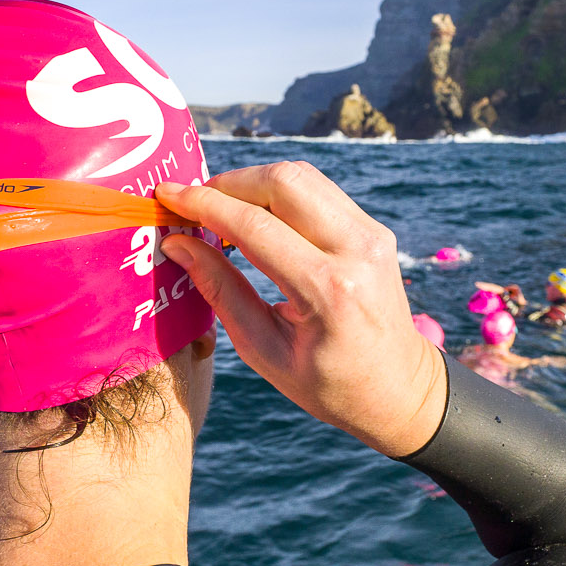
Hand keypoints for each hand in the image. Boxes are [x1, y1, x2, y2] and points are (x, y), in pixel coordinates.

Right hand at [157, 163, 447, 457]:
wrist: (399, 388)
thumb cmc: (328, 383)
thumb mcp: (263, 350)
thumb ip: (220, 291)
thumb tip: (178, 244)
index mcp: (328, 290)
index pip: (254, 226)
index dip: (203, 204)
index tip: (167, 195)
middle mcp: (356, 251)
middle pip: (282, 182)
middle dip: (228, 184)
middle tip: (192, 204)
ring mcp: (372, 234)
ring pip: (301, 177)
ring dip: (252, 184)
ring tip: (218, 210)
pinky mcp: (374, 229)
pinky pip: (318, 191)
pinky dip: (278, 194)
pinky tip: (253, 217)